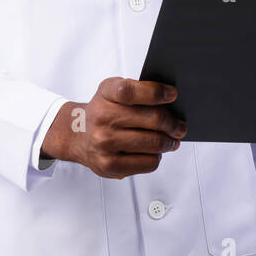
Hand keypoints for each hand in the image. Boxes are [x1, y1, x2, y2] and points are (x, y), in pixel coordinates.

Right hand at [41, 77, 186, 178]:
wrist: (76, 134)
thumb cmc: (103, 111)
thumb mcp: (112, 91)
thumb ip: (138, 91)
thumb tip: (171, 101)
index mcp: (105, 94)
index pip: (130, 91)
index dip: (155, 92)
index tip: (172, 95)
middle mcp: (102, 117)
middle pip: (152, 119)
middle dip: (173, 123)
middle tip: (179, 127)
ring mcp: (105, 143)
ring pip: (154, 143)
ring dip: (169, 142)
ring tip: (170, 140)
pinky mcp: (109, 165)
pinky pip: (148, 163)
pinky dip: (157, 157)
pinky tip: (153, 152)